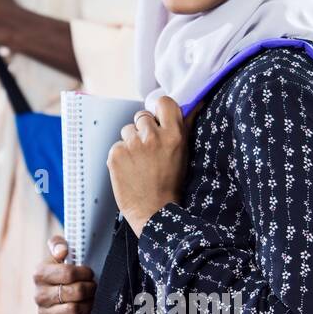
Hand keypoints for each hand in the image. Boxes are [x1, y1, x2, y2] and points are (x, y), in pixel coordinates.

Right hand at [34, 234, 96, 313]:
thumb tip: (62, 250)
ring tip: (90, 300)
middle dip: (89, 289)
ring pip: (74, 310)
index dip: (84, 273)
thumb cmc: (62, 273)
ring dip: (88, 305)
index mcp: (40, 274)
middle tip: (93, 288)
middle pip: (75, 292)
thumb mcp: (59, 255)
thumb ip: (58, 244)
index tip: (89, 273)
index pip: (68, 273)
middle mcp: (39, 295)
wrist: (57, 296)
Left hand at [107, 97, 194, 236]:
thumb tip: (196, 102)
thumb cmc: (171, 184)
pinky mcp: (115, 154)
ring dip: (131, 142)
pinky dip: (121, 156)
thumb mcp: (183, 153)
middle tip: (149, 149)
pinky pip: (117, 145)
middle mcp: (152, 137)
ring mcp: (132, 144)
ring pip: (127, 130)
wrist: (153, 212)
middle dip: (143, 129)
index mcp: (173, 135)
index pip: (164, 102)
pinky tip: (130, 169)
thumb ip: (184, 126)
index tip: (158, 118)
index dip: (159, 109)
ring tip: (139, 162)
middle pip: (142, 116)